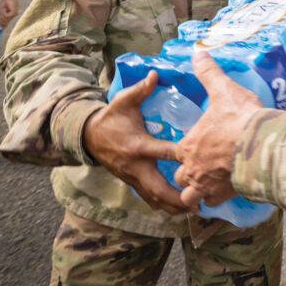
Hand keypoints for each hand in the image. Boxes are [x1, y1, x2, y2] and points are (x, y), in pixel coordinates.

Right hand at [0, 0, 17, 25]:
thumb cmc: (4, 3)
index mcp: (8, 17)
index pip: (5, 24)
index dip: (2, 28)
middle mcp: (11, 17)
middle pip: (3, 23)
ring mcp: (13, 15)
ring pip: (4, 20)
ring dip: (1, 14)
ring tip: (3, 9)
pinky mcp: (14, 13)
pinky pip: (6, 16)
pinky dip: (3, 12)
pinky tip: (5, 9)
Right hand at [83, 70, 185, 214]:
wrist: (87, 136)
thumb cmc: (110, 117)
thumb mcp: (123, 100)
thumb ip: (141, 89)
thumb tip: (155, 74)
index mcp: (137, 145)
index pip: (162, 151)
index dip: (180, 156)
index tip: (198, 160)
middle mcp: (135, 165)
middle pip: (157, 187)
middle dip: (176, 197)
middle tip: (197, 202)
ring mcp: (132, 177)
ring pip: (152, 198)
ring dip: (171, 206)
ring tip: (193, 211)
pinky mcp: (130, 182)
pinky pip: (147, 198)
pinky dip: (161, 206)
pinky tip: (177, 211)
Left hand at [175, 50, 264, 208]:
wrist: (263, 145)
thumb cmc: (240, 118)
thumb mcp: (223, 90)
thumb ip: (209, 73)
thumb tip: (197, 54)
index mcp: (188, 146)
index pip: (176, 152)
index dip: (185, 149)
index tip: (196, 146)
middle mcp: (193, 169)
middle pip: (181, 177)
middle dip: (188, 173)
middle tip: (201, 165)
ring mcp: (208, 185)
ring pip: (191, 196)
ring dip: (196, 192)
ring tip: (207, 185)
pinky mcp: (226, 195)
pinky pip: (213, 203)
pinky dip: (215, 199)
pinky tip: (224, 190)